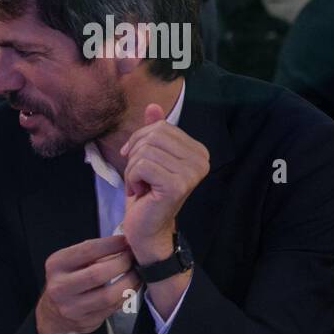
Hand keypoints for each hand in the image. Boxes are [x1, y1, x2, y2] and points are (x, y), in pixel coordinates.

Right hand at [35, 235, 141, 333]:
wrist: (54, 314)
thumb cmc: (70, 280)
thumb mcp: (72, 262)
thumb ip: (94, 251)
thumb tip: (125, 242)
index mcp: (57, 265)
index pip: (87, 251)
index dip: (111, 244)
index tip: (127, 240)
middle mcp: (60, 287)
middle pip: (97, 274)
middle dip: (122, 264)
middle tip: (134, 258)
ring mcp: (72, 307)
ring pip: (108, 295)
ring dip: (129, 282)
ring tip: (137, 273)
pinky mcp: (86, 321)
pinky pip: (113, 307)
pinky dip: (127, 295)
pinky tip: (133, 286)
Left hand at [119, 104, 209, 263]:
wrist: (148, 228)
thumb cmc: (148, 193)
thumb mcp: (150, 157)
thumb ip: (154, 132)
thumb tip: (153, 105)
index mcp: (199, 151)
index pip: (161, 126)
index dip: (140, 140)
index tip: (140, 164)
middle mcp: (201, 160)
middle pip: (153, 136)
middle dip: (135, 154)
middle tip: (139, 177)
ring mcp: (192, 173)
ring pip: (145, 151)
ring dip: (132, 170)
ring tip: (140, 186)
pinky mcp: (178, 185)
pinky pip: (141, 166)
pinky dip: (132, 179)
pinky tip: (140, 192)